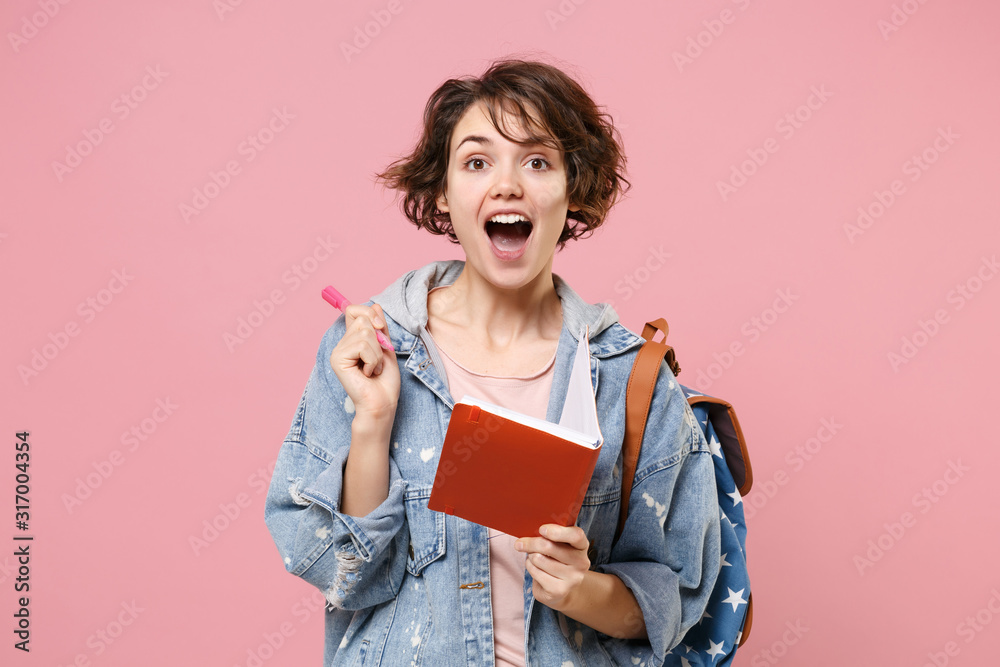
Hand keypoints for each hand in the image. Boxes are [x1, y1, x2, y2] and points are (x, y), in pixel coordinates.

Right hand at [329, 303, 399, 422]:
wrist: (382, 403)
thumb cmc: (385, 381)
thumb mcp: (386, 348)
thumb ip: (380, 328)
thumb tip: (375, 304)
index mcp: (352, 339)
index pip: (354, 310)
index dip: (369, 313)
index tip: (381, 329)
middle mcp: (342, 343)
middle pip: (361, 319)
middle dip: (378, 339)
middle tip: (377, 360)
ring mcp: (338, 351)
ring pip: (364, 332)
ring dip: (377, 353)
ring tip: (373, 369)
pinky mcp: (337, 359)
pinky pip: (362, 345)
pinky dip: (373, 360)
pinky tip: (368, 374)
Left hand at [516, 524, 590, 610]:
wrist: (558, 589)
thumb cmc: (556, 560)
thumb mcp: (558, 544)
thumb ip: (551, 535)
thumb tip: (529, 530)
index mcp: (582, 546)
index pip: (576, 535)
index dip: (557, 532)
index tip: (541, 529)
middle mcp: (581, 562)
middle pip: (550, 546)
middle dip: (531, 543)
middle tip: (521, 543)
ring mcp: (572, 578)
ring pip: (539, 559)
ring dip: (531, 557)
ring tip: (534, 559)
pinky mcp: (559, 590)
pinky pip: (535, 572)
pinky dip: (530, 567)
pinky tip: (535, 568)